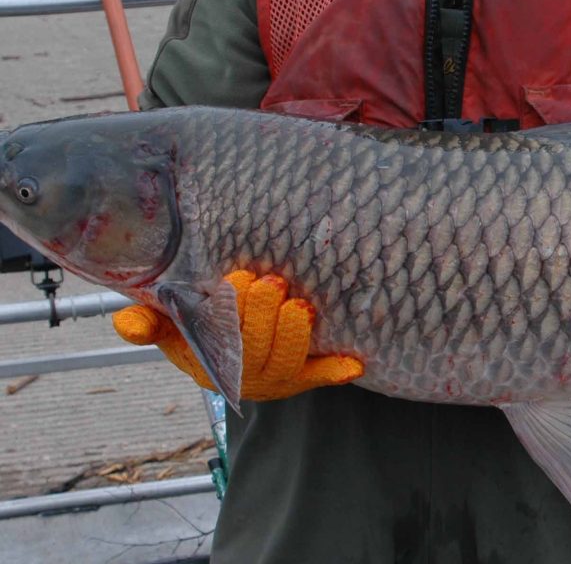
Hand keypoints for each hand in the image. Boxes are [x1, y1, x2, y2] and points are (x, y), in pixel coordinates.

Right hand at [113, 271, 362, 399]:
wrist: (226, 354)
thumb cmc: (195, 328)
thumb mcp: (166, 325)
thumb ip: (146, 324)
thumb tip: (128, 324)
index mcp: (207, 362)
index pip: (217, 345)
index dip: (229, 317)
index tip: (237, 280)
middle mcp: (242, 376)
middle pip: (254, 351)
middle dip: (262, 315)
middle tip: (270, 282)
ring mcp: (275, 378)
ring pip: (286, 362)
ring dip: (293, 333)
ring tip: (297, 302)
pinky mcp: (302, 377)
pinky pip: (319, 377)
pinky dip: (335, 372)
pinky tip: (355, 365)